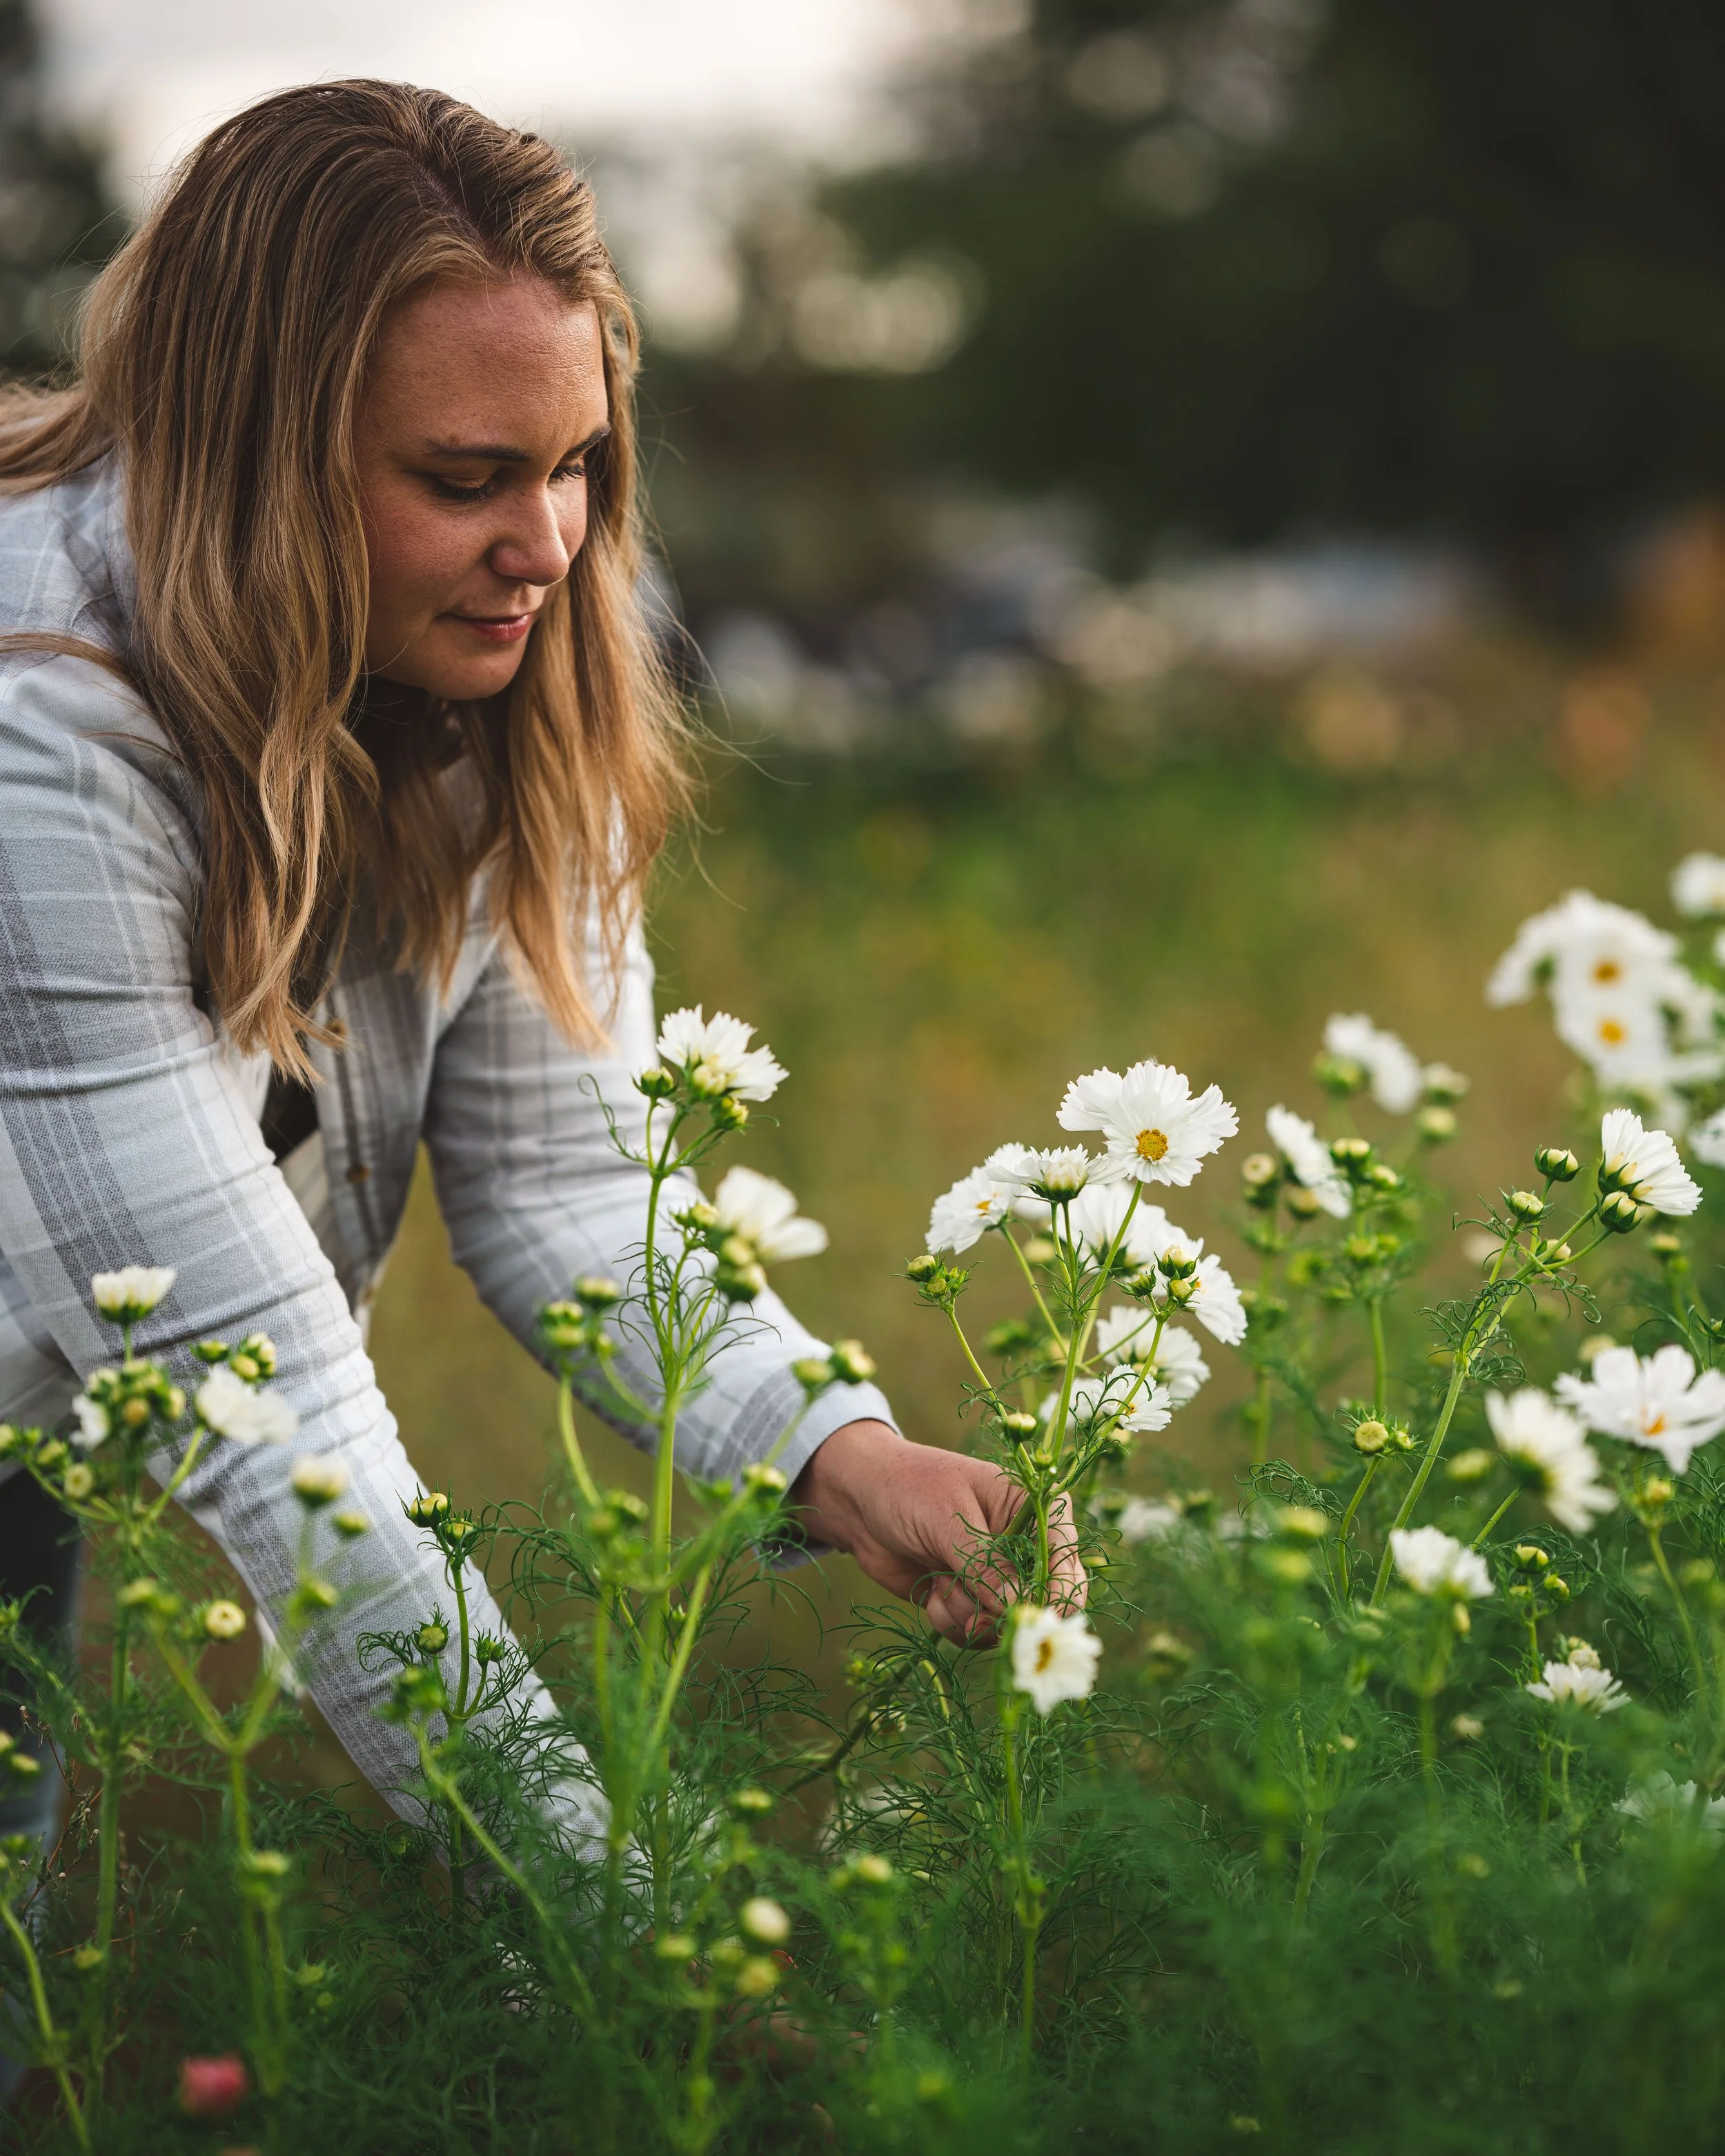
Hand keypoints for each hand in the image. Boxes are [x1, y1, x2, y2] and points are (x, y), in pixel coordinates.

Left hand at [788, 1419, 1085, 1645]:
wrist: (860, 1502)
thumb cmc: (907, 1489)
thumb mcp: (946, 1519)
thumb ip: (983, 1564)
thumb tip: (1017, 1607)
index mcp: (1034, 1510)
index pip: (1065, 1559)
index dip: (1055, 1594)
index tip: (1028, 1614)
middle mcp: (1024, 1547)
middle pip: (1044, 1603)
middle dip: (1004, 1613)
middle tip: (973, 1610)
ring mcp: (999, 1578)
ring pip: (1005, 1625)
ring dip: (968, 1614)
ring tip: (940, 1582)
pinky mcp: (973, 1601)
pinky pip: (977, 1634)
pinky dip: (951, 1621)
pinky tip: (932, 1592)